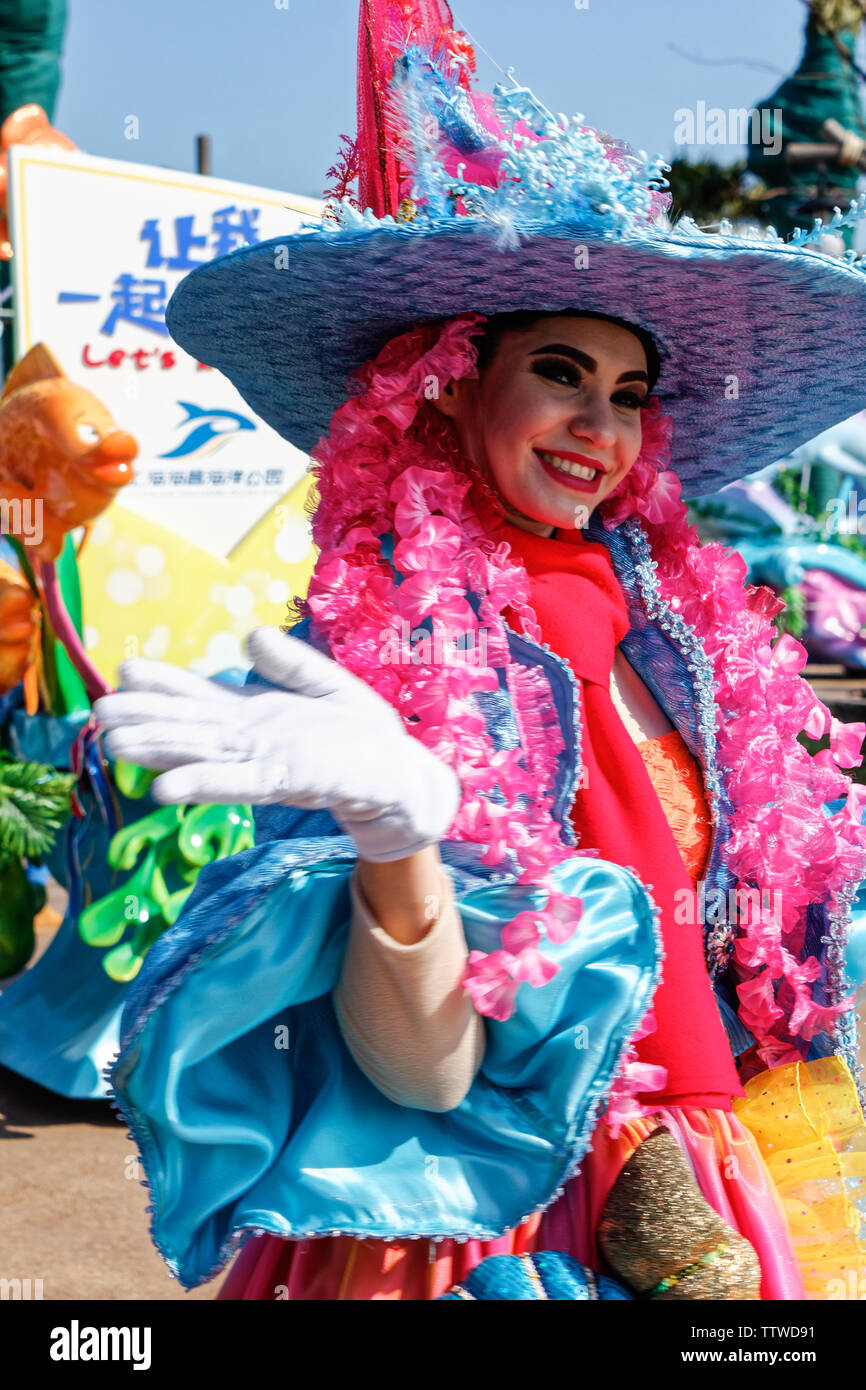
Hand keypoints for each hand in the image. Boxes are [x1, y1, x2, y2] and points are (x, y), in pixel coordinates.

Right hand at [92, 627, 460, 863]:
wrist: (402, 776)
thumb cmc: (363, 734)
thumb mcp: (327, 684)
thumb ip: (289, 663)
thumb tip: (249, 635)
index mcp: (257, 713)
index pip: (201, 696)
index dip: (164, 684)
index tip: (123, 671)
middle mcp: (251, 739)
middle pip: (188, 726)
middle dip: (144, 719)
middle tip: (97, 712)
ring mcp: (264, 761)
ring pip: (201, 754)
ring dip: (159, 751)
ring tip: (113, 744)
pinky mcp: (287, 781)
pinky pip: (237, 783)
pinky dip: (202, 785)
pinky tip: (165, 790)